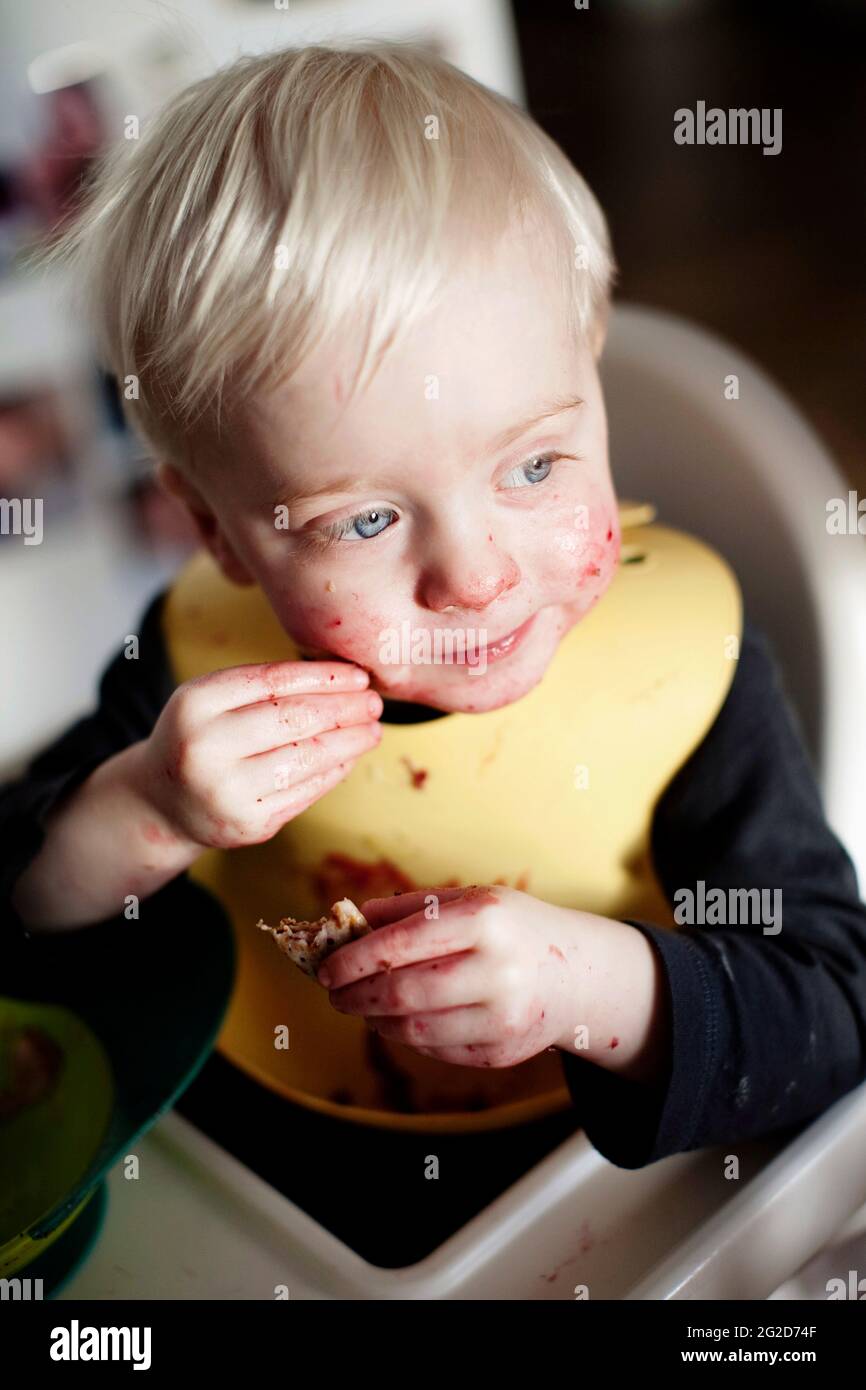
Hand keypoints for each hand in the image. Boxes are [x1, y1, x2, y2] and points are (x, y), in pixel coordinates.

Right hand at [139, 660, 381, 851]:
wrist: (161, 800)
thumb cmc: (200, 737)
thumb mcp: (211, 701)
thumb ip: (263, 687)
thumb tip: (343, 680)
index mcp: (195, 703)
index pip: (273, 682)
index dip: (323, 677)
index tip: (358, 674)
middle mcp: (205, 747)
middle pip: (293, 719)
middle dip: (344, 708)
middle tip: (374, 702)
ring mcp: (226, 791)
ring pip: (306, 758)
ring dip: (349, 742)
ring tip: (372, 729)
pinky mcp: (248, 824)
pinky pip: (305, 792)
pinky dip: (334, 771)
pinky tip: (349, 757)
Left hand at [319, 885, 583, 1067]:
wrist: (576, 975)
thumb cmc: (510, 929)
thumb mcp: (470, 900)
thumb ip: (409, 909)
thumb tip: (348, 922)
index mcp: (485, 920)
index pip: (400, 944)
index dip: (353, 961)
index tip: (326, 968)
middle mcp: (498, 969)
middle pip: (401, 994)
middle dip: (354, 996)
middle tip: (334, 994)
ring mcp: (503, 1016)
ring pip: (413, 1030)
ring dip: (374, 1020)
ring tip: (363, 1005)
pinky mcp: (502, 1052)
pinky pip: (435, 1050)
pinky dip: (407, 1035)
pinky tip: (400, 1019)